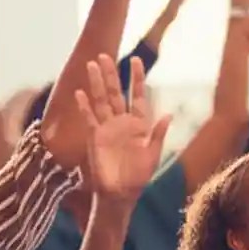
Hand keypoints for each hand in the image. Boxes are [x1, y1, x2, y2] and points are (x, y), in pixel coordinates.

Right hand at [73, 54, 171, 204]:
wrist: (120, 194)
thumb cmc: (138, 176)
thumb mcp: (152, 154)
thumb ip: (157, 134)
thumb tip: (168, 114)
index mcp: (139, 124)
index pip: (138, 95)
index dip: (137, 78)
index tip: (136, 59)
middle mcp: (122, 122)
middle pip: (116, 93)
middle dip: (111, 74)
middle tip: (104, 55)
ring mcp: (107, 128)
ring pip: (101, 100)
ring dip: (96, 84)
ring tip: (91, 65)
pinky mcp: (96, 137)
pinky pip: (89, 118)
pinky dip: (85, 106)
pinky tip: (80, 93)